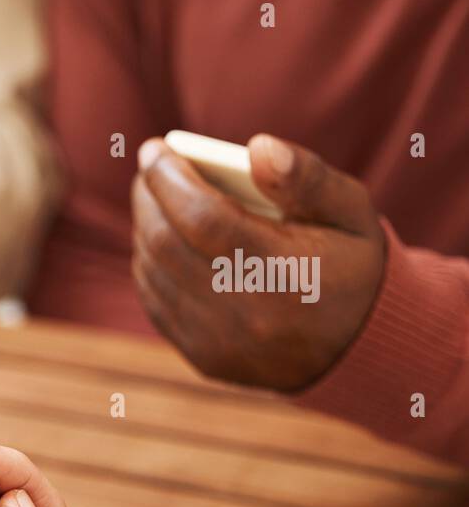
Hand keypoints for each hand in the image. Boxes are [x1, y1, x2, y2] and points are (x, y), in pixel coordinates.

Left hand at [131, 134, 385, 390]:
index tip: (152, 149)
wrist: (361, 347)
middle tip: (149, 168)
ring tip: (154, 200)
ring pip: (154, 275)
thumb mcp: (351, 212)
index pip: (202, 217)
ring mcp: (218, 342)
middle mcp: (245, 314)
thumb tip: (256, 147)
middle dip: (149, 199)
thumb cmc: (352, 264)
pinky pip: (157, 304)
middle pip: (166, 245)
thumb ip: (307, 177)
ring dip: (145, 230)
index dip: (169, 180)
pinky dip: (149, 267)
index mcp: (283, 273)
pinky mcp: (203, 358)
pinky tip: (158, 242)